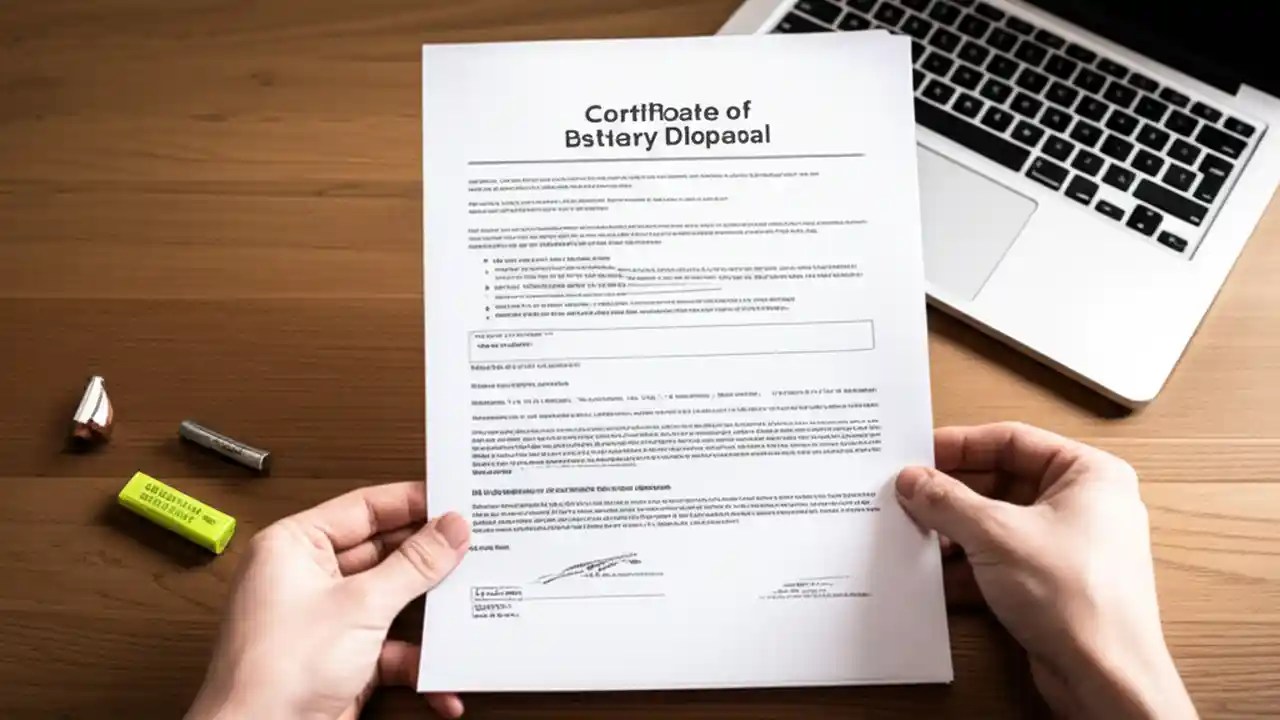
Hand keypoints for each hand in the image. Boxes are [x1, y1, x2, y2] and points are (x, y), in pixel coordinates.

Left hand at [185, 483, 469, 719]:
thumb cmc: (276, 672)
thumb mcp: (361, 605)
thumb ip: (413, 564)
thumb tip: (450, 527)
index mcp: (294, 547)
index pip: (363, 508)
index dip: (412, 502)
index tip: (454, 499)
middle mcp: (306, 579)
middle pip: (383, 554)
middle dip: (428, 560)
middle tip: (474, 547)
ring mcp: (325, 621)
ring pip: (392, 602)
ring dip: (429, 614)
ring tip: (468, 603)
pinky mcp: (341, 660)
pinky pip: (390, 649)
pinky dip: (418, 662)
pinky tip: (443, 675)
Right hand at [895, 423, 1195, 719]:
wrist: (1106, 679)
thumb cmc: (1080, 600)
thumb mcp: (996, 535)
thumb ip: (947, 501)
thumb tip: (913, 480)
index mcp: (1089, 475)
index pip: (1012, 440)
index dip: (960, 445)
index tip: (919, 454)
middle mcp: (1084, 505)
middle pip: (1001, 482)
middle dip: (952, 494)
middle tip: (909, 496)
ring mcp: (1068, 546)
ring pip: (997, 523)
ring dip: (955, 531)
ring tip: (914, 534)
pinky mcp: (1052, 583)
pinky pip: (1001, 558)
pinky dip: (968, 564)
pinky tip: (935, 573)